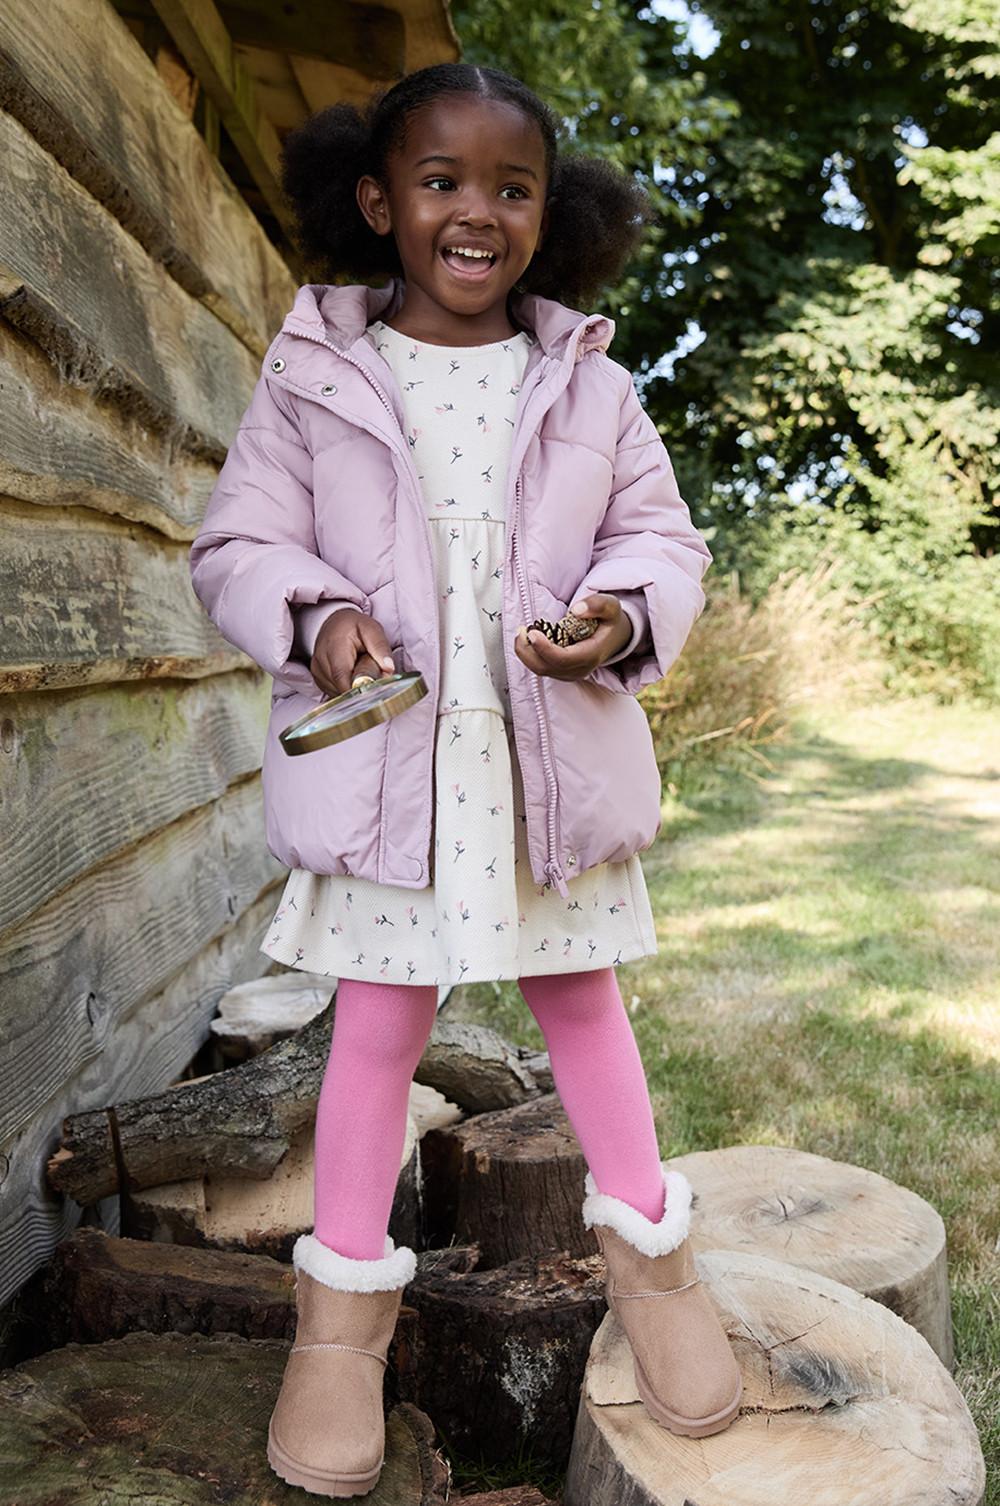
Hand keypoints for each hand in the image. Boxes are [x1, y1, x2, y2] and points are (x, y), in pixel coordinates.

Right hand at [311, 608, 395, 696]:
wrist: (334, 624)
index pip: (342, 677)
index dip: (357, 689)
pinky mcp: (318, 678)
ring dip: (352, 688)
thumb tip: (389, 668)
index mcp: (334, 647)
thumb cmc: (354, 627)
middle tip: (371, 676)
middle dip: (359, 687)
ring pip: (338, 691)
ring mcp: (316, 671)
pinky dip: (346, 688)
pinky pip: (334, 691)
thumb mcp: (372, 630)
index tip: (372, 692)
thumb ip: (380, 648)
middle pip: (341, 687)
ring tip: (359, 672)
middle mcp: (321, 660)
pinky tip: (351, 676)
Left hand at [513, 593, 632, 681]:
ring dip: (525, 653)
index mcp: (591, 654)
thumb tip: (576, 610)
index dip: (544, 648)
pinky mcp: (561, 672)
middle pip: (545, 667)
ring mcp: (569, 673)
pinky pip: (541, 667)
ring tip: (521, 632)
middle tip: (521, 630)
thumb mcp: (611, 606)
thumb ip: (597, 605)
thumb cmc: (610, 621)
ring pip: (540, 669)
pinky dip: (529, 655)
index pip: (562, 659)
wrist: (615, 637)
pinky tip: (527, 639)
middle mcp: (579, 669)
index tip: (533, 632)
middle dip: (528, 650)